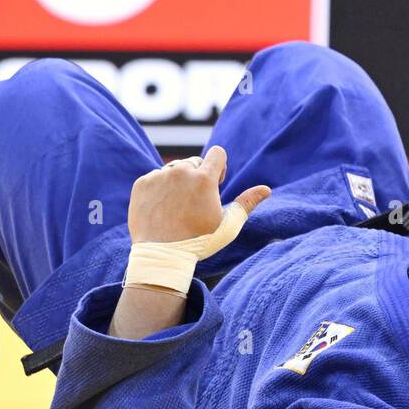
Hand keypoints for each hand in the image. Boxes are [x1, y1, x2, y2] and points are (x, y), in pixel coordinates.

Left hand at [129, 145, 269, 242]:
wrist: (162, 256)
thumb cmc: (199, 241)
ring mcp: (159, 177)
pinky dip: (159, 189)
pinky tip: (161, 209)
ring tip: (176, 207)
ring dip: (177, 182)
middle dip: (197, 177)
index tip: (214, 186)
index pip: (217, 153)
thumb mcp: (228, 225)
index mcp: (204, 178)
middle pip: (194, 162)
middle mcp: (181, 172)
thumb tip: (266, 189)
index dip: (219, 167)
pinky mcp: (141, 183)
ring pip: (173, 169)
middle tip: (193, 203)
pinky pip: (154, 177)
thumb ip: (247, 203)